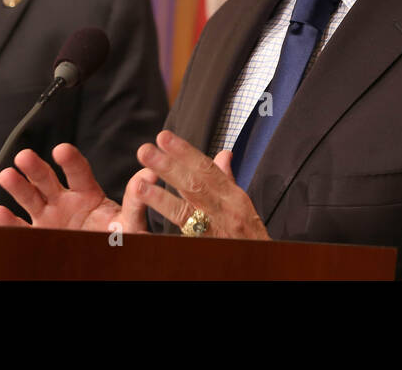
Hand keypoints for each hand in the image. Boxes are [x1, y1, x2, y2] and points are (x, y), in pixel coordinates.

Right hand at [0, 143, 150, 231]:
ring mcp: (48, 217)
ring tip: (7, 175)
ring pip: (29, 198)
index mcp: (87, 193)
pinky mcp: (37, 236)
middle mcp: (64, 201)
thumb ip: (135, 200)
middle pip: (47, 179)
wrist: (103, 262)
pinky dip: (8, 221)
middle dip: (35, 167)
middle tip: (24, 156)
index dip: (69, 160)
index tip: (61, 150)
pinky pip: (20, 228)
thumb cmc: (117, 239)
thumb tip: (150, 174)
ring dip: (17, 186)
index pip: (78, 172)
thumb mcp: (129, 221)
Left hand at [136, 130, 269, 239]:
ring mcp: (215, 233)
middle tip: (145, 151)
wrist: (263, 263)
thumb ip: (227, 179)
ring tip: (139, 185)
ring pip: (185, 213)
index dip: (184, 152)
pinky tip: (150, 229)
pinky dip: (169, 233)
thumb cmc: (250, 234)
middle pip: (194, 186)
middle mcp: (225, 212)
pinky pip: (186, 240)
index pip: (206, 169)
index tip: (164, 137)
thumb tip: (223, 153)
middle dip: (169, 167)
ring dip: (161, 198)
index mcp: (233, 197)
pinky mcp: (207, 250)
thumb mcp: (243, 204)